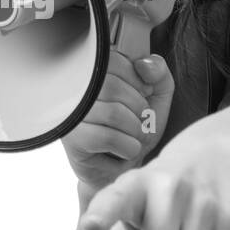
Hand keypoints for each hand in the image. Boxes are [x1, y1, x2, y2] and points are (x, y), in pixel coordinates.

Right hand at [60, 51, 175, 191]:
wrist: (123, 168)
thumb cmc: (135, 129)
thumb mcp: (156, 96)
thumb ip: (158, 72)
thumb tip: (144, 64)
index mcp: (95, 71)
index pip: (116, 61)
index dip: (137, 81)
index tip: (143, 94)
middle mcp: (76, 89)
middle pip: (113, 88)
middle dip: (139, 109)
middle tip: (139, 121)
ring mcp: (71, 114)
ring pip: (112, 114)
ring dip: (135, 131)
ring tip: (132, 137)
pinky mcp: (71, 139)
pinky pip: (107, 138)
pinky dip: (127, 147)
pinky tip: (123, 150)